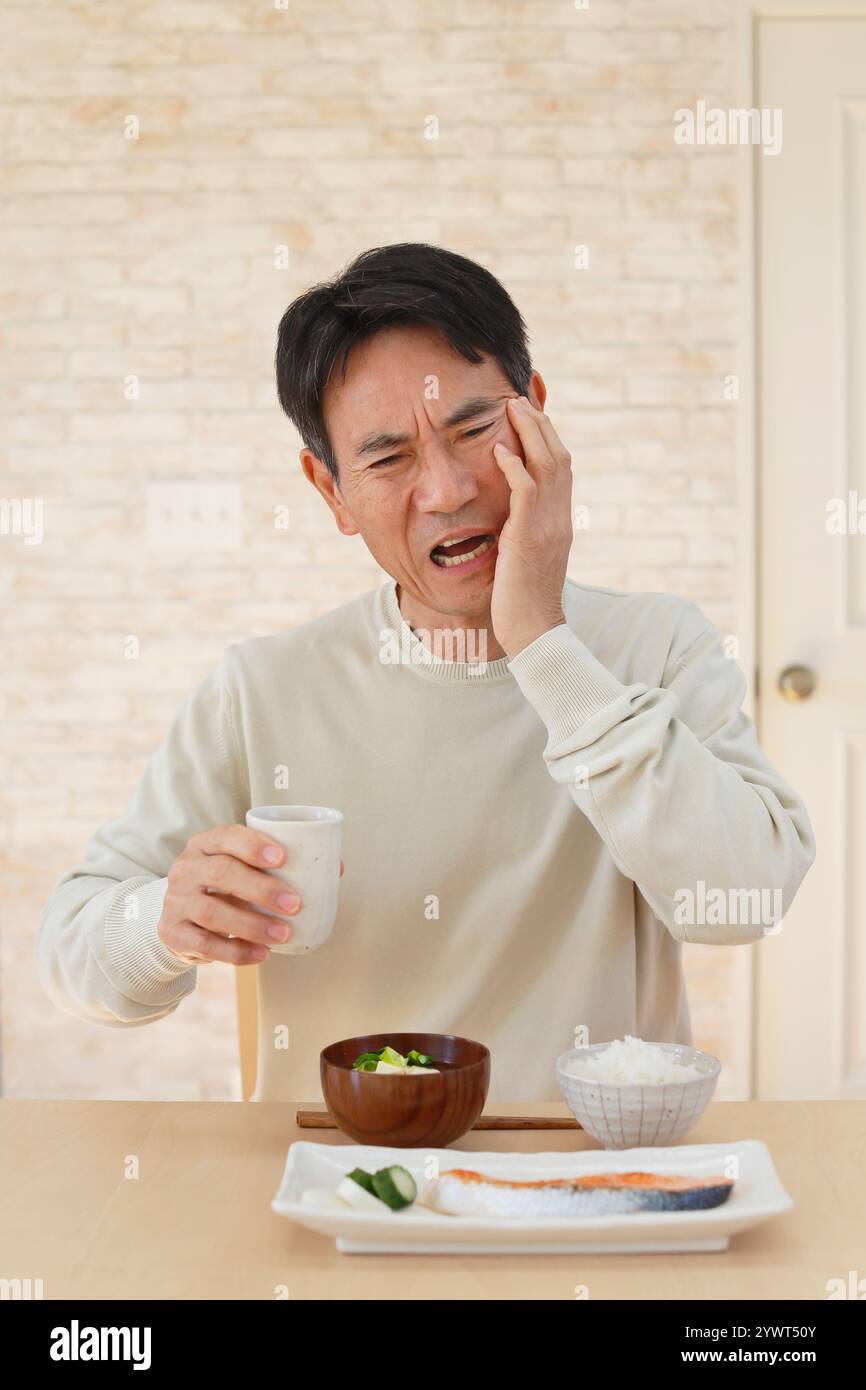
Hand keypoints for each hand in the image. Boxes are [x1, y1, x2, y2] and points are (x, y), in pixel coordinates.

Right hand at [157, 823, 344, 965]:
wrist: (179, 917)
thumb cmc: (223, 887)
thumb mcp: (242, 868)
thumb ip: (282, 866)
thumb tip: (336, 868)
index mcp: (205, 844)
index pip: (226, 836)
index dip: (253, 845)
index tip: (283, 858)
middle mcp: (186, 868)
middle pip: (220, 873)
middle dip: (261, 888)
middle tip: (295, 904)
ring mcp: (175, 901)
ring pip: (212, 911)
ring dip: (252, 925)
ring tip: (283, 934)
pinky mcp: (173, 932)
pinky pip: (204, 944)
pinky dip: (235, 952)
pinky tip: (262, 954)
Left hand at [490, 395, 572, 657]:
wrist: (534, 629)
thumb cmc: (523, 599)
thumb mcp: (526, 555)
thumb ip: (522, 530)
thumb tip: (508, 517)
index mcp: (560, 520)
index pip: (561, 467)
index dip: (547, 438)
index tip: (530, 415)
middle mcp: (560, 517)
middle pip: (558, 456)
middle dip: (540, 424)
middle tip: (520, 399)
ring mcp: (549, 525)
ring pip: (547, 464)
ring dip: (529, 432)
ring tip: (511, 407)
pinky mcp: (530, 535)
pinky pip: (526, 490)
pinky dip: (515, 465)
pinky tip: (499, 448)